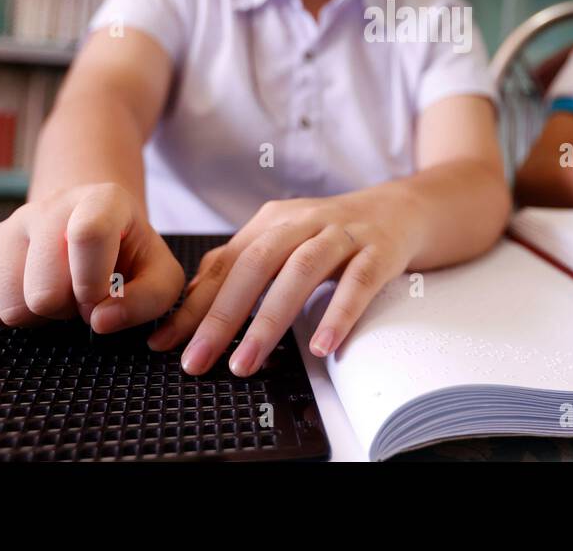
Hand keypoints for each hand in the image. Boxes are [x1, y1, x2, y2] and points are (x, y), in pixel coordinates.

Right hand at [0, 182, 184, 331]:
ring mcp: (13, 224)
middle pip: (43, 290)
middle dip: (68, 309)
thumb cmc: (129, 254)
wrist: (92, 223)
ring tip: (62, 292)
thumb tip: (101, 321)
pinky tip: (34, 295)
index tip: (101, 297)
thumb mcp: (160, 274)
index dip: (94, 283)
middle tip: (84, 295)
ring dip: (40, 315)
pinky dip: (10, 315)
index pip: (87, 236)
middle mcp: (51, 205)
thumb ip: (147, 299)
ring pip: (11, 304)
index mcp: (102, 200)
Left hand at [148, 194, 417, 376]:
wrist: (405, 209)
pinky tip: (321, 346)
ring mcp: (344, 234)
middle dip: (222, 315)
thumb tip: (190, 304)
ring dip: (269, 319)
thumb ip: (240, 265)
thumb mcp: (285, 241)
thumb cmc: (336, 234)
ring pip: (301, 270)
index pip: (226, 264)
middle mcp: (305, 222)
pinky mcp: (380, 250)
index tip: (167, 343)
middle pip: (256, 264)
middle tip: (198, 359)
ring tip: (247, 362)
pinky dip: (339, 313)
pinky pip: (358, 282)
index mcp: (274, 222)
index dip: (194, 305)